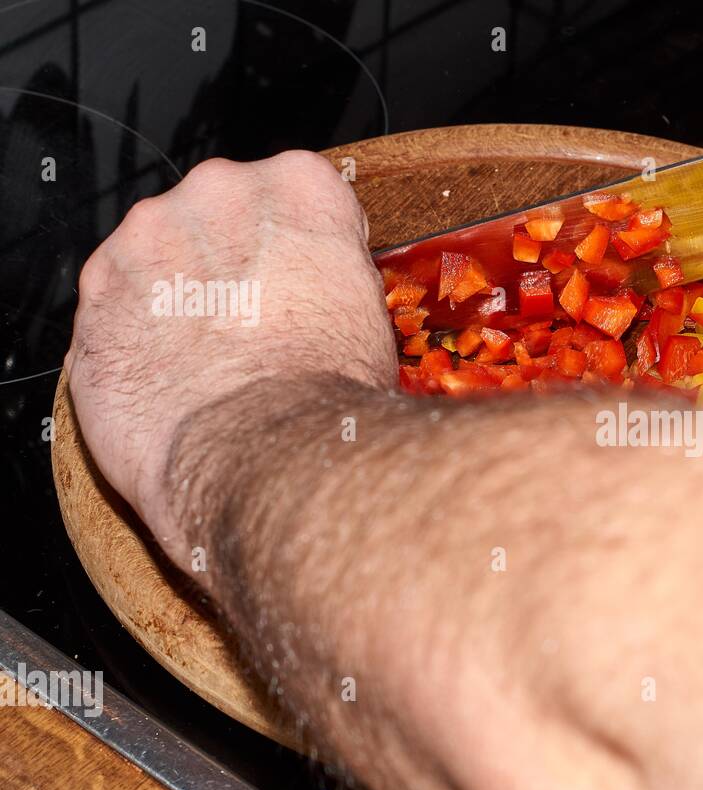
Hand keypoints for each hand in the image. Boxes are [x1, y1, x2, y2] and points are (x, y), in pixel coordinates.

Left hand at [65, 151, 396, 562]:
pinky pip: (115, 298)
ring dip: (179, 293)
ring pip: (162, 251)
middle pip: (223, 213)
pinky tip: (170, 373)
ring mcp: (148, 234)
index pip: (300, 195)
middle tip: (255, 325)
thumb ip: (334, 277)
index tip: (302, 284)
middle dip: (233, 262)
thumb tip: (323, 292)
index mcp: (302, 186)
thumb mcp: (368, 320)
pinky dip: (135, 329)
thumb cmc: (326, 393)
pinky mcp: (96, 286)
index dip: (302, 249)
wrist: (266, 453)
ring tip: (210, 358)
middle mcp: (219, 190)